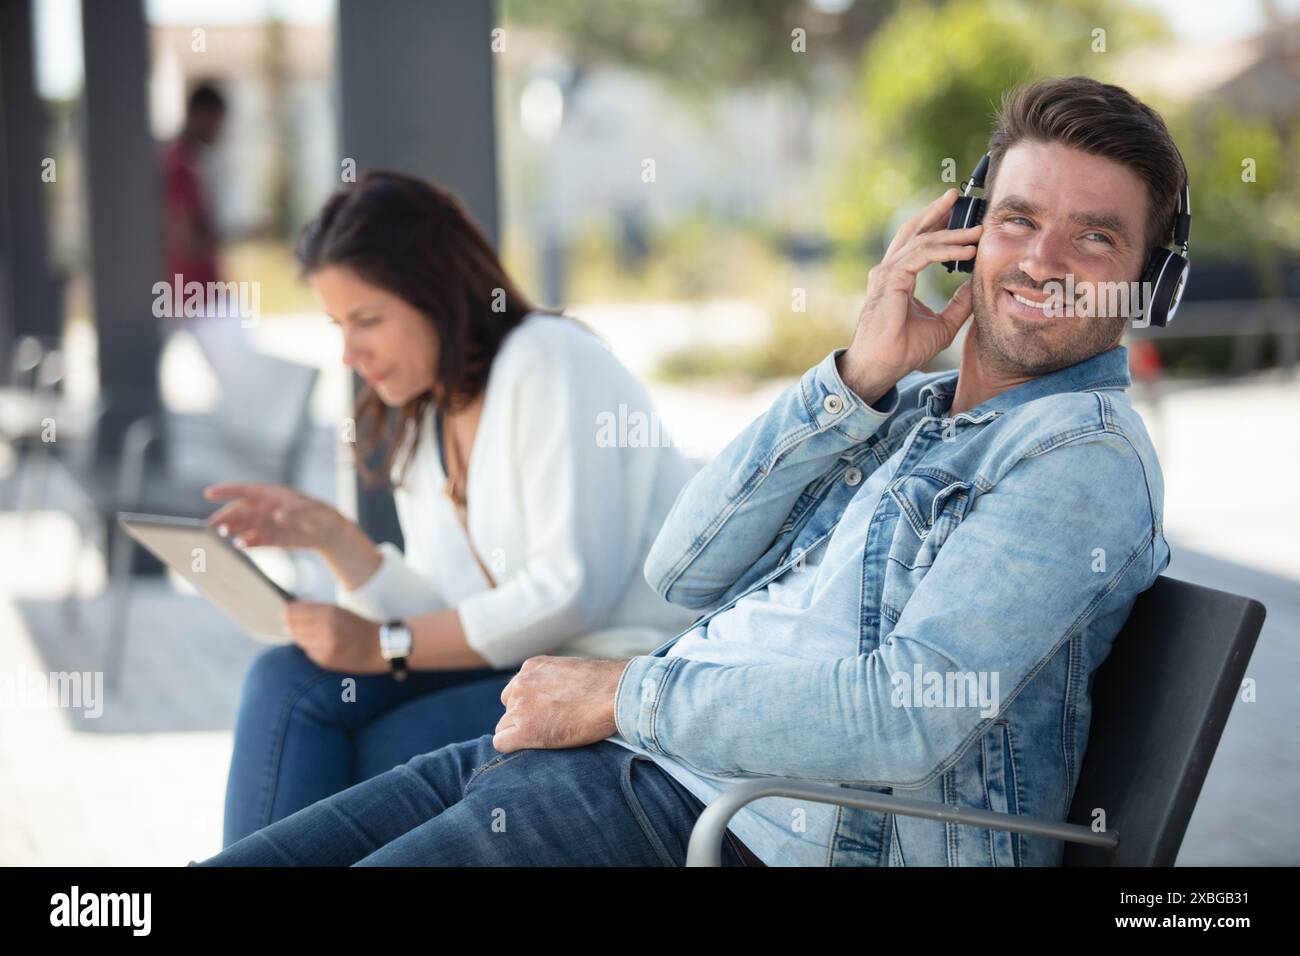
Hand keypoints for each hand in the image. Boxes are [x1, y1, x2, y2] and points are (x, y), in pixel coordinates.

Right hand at [204, 482, 346, 551]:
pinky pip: (251, 542)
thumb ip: (295, 511)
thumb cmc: (319, 514)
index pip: (243, 491)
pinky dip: (245, 544)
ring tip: (224, 536)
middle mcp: (261, 509)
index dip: (225, 491)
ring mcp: (262, 525)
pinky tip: (241, 546)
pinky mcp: (267, 540)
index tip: (208, 493)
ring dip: (230, 532)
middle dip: (223, 517)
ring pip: (240, 527)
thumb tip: (277, 516)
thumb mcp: (311, 510)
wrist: (327, 532)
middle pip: (236, 512)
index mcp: (269, 495)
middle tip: (212, 526)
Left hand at [281, 601, 386, 673]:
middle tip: (294, 624)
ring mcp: (325, 646)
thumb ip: (315, 612)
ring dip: (302, 637)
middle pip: (293, 626)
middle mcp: (326, 629)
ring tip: (316, 635)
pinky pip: (308, 652)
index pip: (294, 611)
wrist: (380, 647)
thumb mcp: (340, 611)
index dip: (287, 611)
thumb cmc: (360, 626)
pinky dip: (312, 649)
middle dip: (292, 625)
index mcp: (330, 612)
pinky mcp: (325, 660)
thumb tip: (287, 615)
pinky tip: (323, 646)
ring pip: (299, 640)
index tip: (284, 612)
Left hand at [492, 656, 628, 752]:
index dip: (530, 705)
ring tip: (548, 738)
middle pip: (509, 707)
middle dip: (524, 717)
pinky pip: (502, 743)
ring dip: (522, 733)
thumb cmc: (606, 685)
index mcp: (532, 667)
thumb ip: (556, 680)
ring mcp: (520, 706)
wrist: (616, 695)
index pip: (517, 689)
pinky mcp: (524, 730)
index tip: (546, 714)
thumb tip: (559, 695)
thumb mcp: (573, 671)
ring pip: (505, 726)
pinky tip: (532, 748)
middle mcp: (521, 683)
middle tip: (549, 727)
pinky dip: (514, 747)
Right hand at [838, 188, 981, 403]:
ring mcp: (887, 273)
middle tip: (957, 195)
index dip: (937, 226)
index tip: (962, 220)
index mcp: (897, 278)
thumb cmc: (903, 349)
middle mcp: (888, 270)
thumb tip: (977, 286)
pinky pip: (922, 255)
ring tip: (976, 230)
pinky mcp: (891, 280)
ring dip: (951, 232)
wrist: (882, 366)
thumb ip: (958, 304)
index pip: (917, 242)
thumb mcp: (942, 324)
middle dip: (936, 211)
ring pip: (922, 240)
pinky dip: (946, 250)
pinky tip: (966, 252)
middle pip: (913, 230)